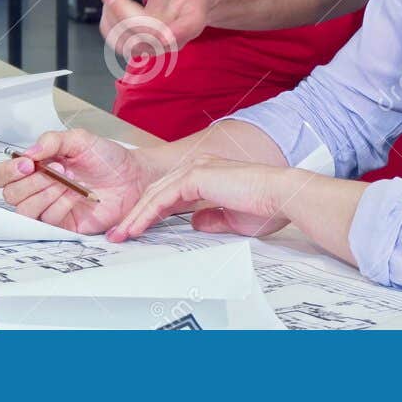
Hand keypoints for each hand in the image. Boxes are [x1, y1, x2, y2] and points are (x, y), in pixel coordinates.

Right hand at [0, 128, 158, 235]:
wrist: (133, 176)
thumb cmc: (107, 157)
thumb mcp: (80, 139)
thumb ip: (51, 141)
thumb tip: (28, 153)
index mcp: (36, 166)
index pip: (2, 175)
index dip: (8, 172)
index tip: (27, 164)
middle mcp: (38, 188)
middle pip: (11, 195)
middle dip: (32, 182)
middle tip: (58, 170)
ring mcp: (49, 208)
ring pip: (26, 211)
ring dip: (47, 195)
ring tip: (70, 183)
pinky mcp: (63, 225)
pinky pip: (47, 222)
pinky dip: (60, 208)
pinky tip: (77, 196)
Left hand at [99, 0, 213, 61]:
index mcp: (195, 10)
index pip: (190, 26)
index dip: (179, 32)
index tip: (165, 35)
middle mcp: (178, 31)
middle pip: (153, 39)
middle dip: (126, 17)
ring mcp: (159, 39)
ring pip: (133, 46)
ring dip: (114, 23)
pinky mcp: (144, 40)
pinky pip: (121, 44)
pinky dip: (109, 26)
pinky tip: (110, 5)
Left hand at [107, 156, 298, 242]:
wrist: (282, 197)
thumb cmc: (266, 207)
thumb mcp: (233, 220)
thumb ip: (212, 219)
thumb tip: (196, 223)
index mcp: (207, 175)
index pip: (169, 194)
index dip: (150, 213)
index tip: (137, 231)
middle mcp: (198, 167)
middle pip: (156, 192)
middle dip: (135, 214)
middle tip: (119, 234)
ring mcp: (195, 169)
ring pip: (155, 194)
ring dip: (135, 216)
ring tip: (121, 235)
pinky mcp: (196, 176)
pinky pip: (162, 197)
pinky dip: (146, 213)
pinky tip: (136, 227)